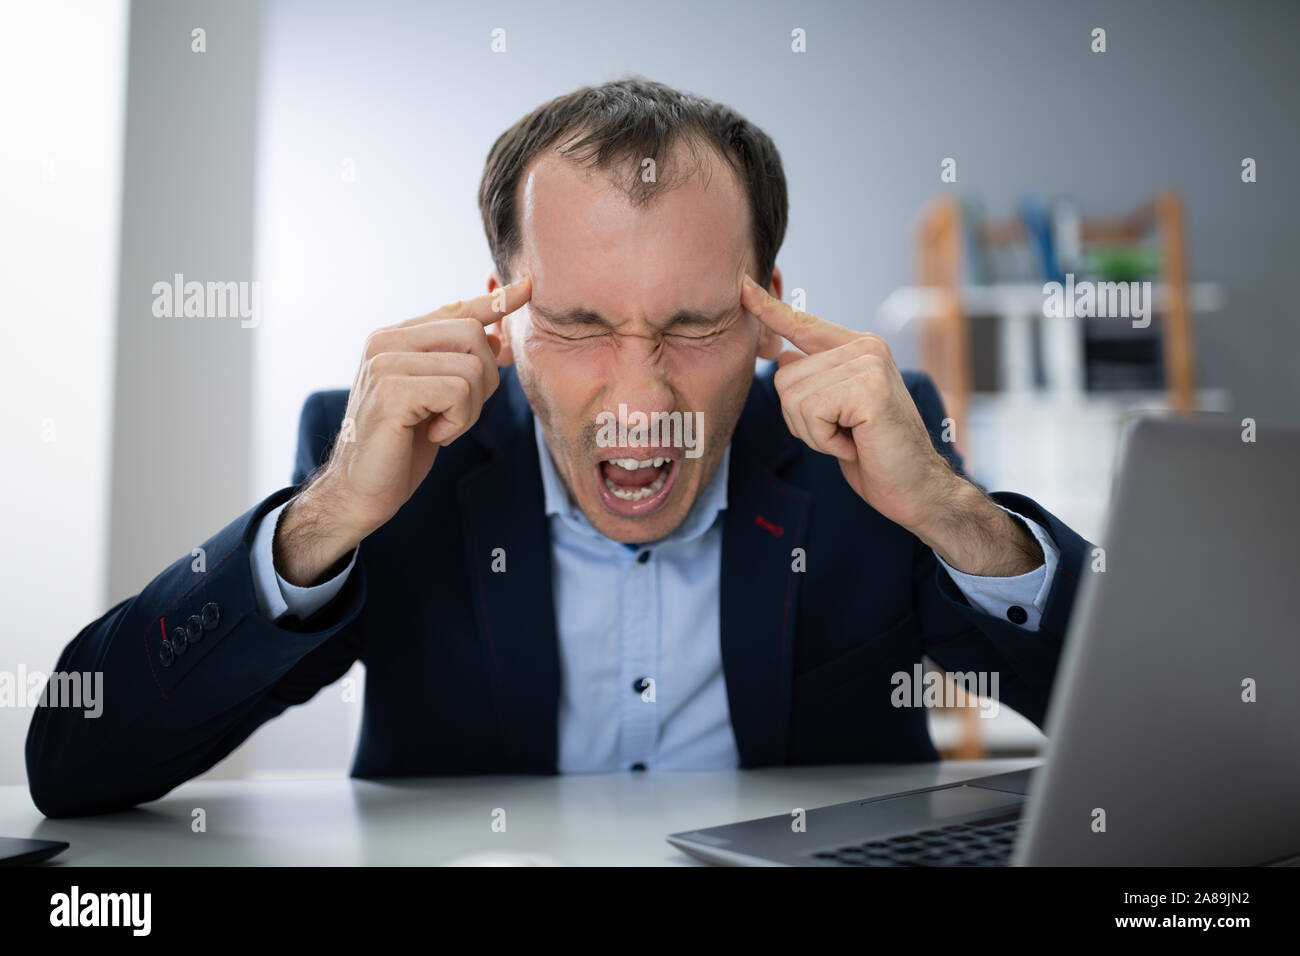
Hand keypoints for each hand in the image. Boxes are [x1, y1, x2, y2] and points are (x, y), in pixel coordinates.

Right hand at [275, 275, 531, 584]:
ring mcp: (385, 363)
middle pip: (473, 334)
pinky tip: (433, 436)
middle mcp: (385, 341)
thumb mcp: (437, 398)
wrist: (361, 491)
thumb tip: (498, 334)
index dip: (495, 301)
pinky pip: (459, 391)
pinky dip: (458, 421)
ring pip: (471, 366)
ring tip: (440, 427)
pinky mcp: (391, 391)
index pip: (455, 310)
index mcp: (395, 338)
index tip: (528, 287)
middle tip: (458, 414)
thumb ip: (459, 363)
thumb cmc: (401, 447)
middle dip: (486, 380)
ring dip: (470, 409)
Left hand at [740, 274, 1040, 575]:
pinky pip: (810, 413)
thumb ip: (816, 378)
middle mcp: (865, 347)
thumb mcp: (838, 410)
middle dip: (802, 419)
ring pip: (792, 397)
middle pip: (784, 376)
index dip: (769, 308)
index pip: (803, 323)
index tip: (742, 287)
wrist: (915, 488)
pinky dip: (825, 440)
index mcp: (858, 347)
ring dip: (814, 432)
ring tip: (851, 438)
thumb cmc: (876, 453)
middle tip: (843, 433)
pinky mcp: (868, 388)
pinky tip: (855, 444)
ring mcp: (868, 364)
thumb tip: (783, 355)